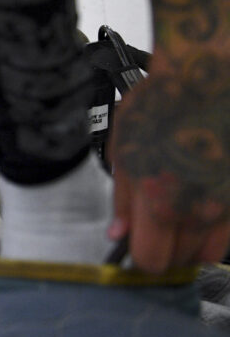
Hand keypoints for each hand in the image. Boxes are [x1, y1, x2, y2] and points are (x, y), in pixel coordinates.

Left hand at [108, 62, 229, 271]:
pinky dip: (217, 227)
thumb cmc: (162, 105)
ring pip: (212, 252)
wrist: (210, 75)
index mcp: (160, 202)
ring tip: (181, 211)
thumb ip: (123, 198)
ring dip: (193, 240)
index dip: (141, 255)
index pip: (151, 260)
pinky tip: (204, 200)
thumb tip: (118, 235)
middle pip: (181, 261)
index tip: (137, 243)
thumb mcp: (125, 147)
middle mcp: (200, 213)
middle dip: (166, 248)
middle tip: (157, 224)